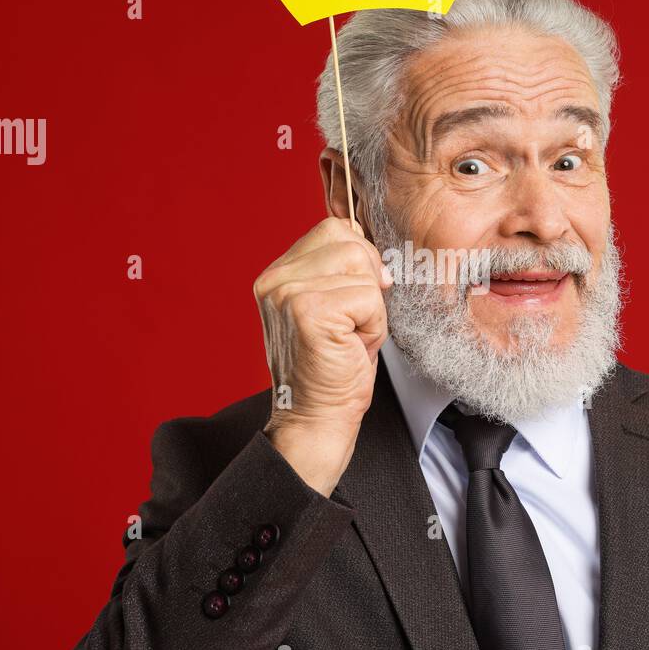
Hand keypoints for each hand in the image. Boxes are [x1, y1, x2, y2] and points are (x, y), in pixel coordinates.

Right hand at [253, 216, 392, 496]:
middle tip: (352, 325)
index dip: (360, 260)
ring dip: (371, 306)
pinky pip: (368, 296)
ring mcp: (288, 293)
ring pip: (362, 266)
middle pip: (350, 241)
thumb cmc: (331, 369)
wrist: (317, 420)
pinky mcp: (308, 312)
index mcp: (277, 274)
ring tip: (350, 336)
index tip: (355, 301)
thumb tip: (370, 241)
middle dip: (367, 283)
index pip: (335, 229)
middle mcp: (275, 280)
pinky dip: (374, 325)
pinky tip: (352, 346)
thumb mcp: (333, 308)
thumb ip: (340, 271)